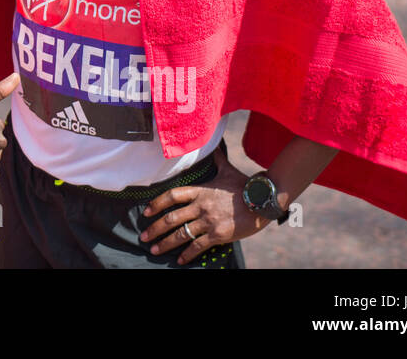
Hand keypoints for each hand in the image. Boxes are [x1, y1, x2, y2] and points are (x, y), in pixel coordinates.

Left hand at [139, 146, 268, 263]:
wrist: (263, 201)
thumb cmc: (245, 186)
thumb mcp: (228, 171)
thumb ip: (218, 160)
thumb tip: (214, 145)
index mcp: (199, 191)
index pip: (171, 196)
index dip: (156, 204)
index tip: (146, 213)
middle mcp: (200, 206)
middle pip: (171, 218)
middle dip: (154, 229)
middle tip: (143, 237)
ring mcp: (208, 221)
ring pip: (181, 234)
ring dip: (165, 244)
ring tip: (154, 250)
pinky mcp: (218, 234)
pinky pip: (198, 246)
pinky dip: (187, 254)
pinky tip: (180, 261)